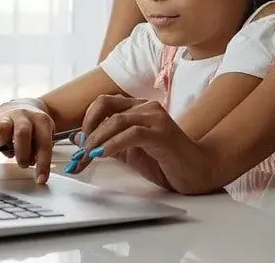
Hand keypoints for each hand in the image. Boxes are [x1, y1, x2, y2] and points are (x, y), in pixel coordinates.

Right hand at [0, 103, 55, 183]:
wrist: (19, 106)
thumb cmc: (33, 126)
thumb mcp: (45, 134)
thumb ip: (42, 151)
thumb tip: (38, 171)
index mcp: (40, 120)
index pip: (43, 143)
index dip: (42, 164)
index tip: (40, 179)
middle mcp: (23, 115)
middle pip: (22, 133)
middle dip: (23, 155)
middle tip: (24, 163)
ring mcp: (5, 117)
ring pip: (2, 129)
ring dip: (6, 146)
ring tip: (10, 149)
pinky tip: (0, 146)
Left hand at [64, 95, 221, 194]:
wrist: (197, 171)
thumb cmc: (165, 161)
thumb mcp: (129, 151)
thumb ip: (106, 142)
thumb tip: (78, 138)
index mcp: (138, 108)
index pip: (104, 102)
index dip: (87, 120)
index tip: (79, 142)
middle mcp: (146, 107)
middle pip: (105, 105)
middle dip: (88, 128)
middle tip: (81, 150)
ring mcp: (156, 118)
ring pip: (116, 120)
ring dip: (97, 140)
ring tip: (88, 156)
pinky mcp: (162, 134)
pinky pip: (131, 134)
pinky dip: (112, 144)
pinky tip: (103, 155)